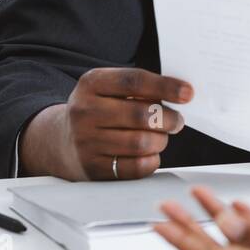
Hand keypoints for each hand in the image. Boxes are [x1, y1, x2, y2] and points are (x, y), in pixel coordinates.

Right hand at [21, 68, 192, 179]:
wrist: (61, 140)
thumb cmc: (100, 109)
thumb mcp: (108, 88)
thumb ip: (140, 87)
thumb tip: (183, 93)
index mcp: (91, 83)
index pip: (134, 81)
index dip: (166, 86)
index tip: (188, 93)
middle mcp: (84, 111)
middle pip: (141, 114)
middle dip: (168, 119)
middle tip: (177, 121)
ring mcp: (85, 141)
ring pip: (141, 142)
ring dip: (161, 140)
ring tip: (161, 136)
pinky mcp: (92, 168)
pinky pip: (135, 167)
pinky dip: (151, 160)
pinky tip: (150, 153)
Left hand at [154, 185, 249, 249]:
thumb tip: (225, 218)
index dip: (179, 237)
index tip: (158, 221)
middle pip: (211, 245)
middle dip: (186, 225)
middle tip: (164, 208)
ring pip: (231, 236)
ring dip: (212, 216)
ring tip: (197, 196)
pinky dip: (244, 219)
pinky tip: (241, 208)